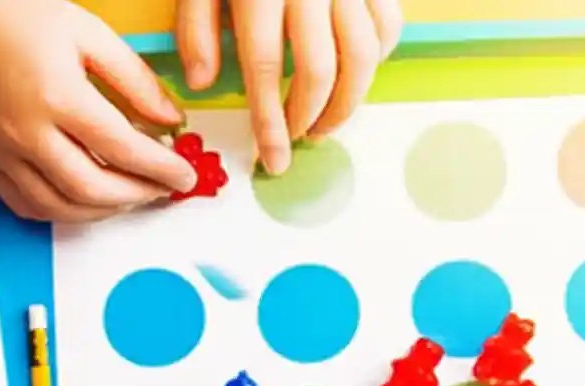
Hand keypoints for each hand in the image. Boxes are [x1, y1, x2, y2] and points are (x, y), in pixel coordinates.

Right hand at [0, 0, 197, 221]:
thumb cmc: (11, 11)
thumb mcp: (89, 32)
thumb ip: (135, 80)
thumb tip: (169, 119)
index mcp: (57, 96)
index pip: (124, 150)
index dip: (162, 169)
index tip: (184, 175)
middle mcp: (26, 132)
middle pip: (94, 190)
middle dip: (139, 195)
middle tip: (163, 188)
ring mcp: (1, 151)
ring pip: (60, 208)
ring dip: (104, 211)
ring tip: (130, 196)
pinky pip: (25, 205)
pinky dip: (61, 212)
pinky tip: (84, 201)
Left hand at [176, 0, 402, 174]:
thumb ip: (196, 26)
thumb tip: (201, 83)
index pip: (264, 67)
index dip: (269, 121)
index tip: (271, 159)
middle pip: (319, 70)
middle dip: (309, 118)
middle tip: (296, 141)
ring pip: (362, 57)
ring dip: (347, 103)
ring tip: (325, 124)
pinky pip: (388, 27)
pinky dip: (377, 60)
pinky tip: (355, 76)